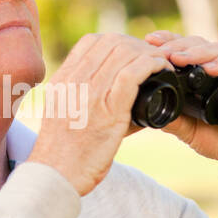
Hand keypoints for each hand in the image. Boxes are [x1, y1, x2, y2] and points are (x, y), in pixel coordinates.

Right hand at [26, 32, 173, 195]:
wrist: (55, 175)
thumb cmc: (62, 153)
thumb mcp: (61, 115)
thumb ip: (79, 99)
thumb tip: (107, 92)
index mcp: (63, 80)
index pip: (91, 41)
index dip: (117, 41)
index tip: (132, 53)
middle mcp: (75, 81)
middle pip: (111, 42)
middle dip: (137, 45)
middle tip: (152, 58)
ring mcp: (92, 94)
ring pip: (125, 53)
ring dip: (149, 53)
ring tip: (161, 63)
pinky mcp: (109, 110)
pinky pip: (133, 74)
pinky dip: (152, 65)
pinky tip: (162, 69)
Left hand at [143, 31, 217, 177]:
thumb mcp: (191, 132)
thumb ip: (174, 121)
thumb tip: (149, 111)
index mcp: (206, 74)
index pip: (188, 48)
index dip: (170, 40)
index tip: (150, 40)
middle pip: (201, 45)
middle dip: (179, 46)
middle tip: (162, 53)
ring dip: (199, 53)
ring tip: (180, 58)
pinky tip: (211, 68)